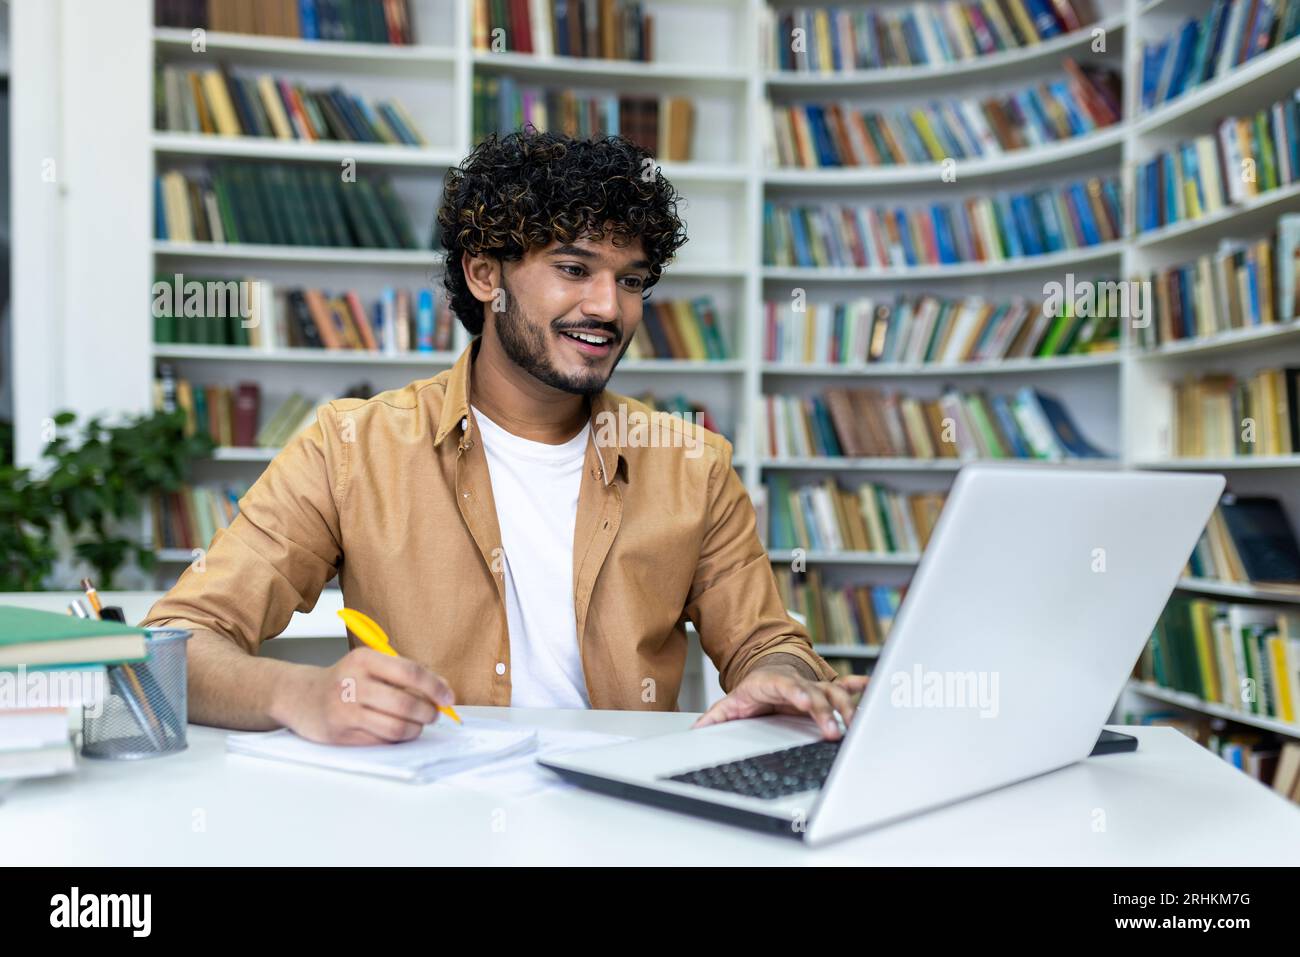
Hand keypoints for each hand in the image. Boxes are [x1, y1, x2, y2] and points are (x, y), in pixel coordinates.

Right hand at [278, 647, 456, 745]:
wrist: (300, 696)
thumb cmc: (344, 680)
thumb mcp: (370, 665)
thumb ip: (404, 674)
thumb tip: (443, 690)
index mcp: (364, 660)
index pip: (410, 672)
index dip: (435, 687)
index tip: (448, 698)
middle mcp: (352, 684)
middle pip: (406, 704)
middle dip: (428, 713)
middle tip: (434, 714)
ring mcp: (345, 711)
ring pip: (396, 728)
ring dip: (415, 729)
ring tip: (416, 725)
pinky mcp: (341, 735)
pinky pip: (380, 741)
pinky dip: (396, 739)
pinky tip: (395, 731)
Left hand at [692, 670, 869, 739]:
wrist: (768, 670)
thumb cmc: (754, 689)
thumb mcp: (732, 703)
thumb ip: (716, 718)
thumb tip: (695, 732)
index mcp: (775, 684)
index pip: (791, 688)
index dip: (801, 695)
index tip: (809, 705)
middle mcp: (799, 683)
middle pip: (818, 694)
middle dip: (828, 711)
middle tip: (835, 731)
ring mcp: (814, 686)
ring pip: (835, 692)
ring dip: (848, 705)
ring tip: (858, 721)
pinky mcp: (825, 690)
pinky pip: (846, 686)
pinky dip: (860, 686)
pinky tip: (876, 688)